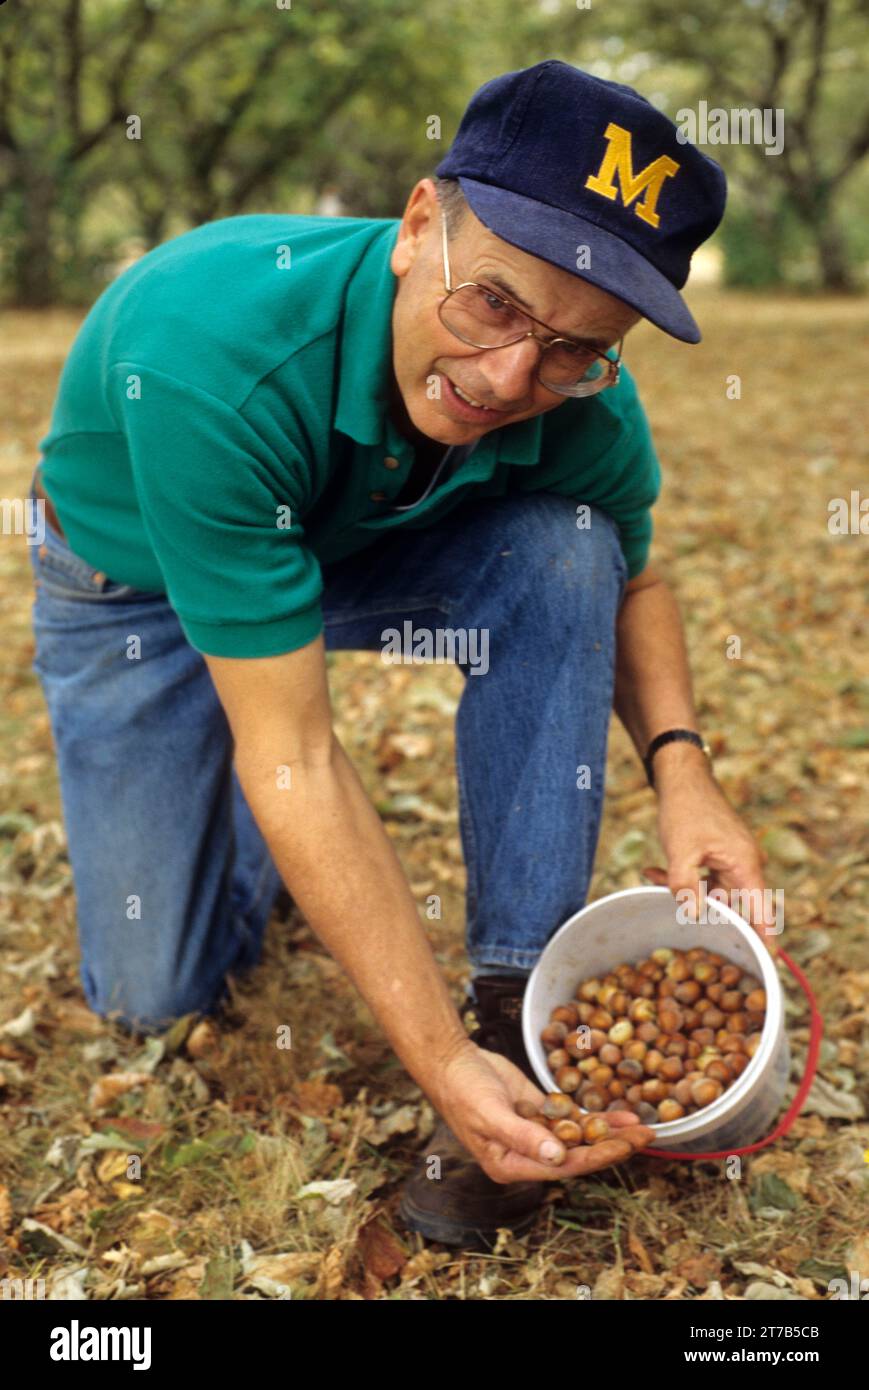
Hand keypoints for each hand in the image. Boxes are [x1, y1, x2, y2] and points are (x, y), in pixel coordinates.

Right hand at [431, 1040, 653, 1183]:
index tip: (623, 1147)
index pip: (563, 1166)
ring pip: (580, 1137)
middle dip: (612, 1146)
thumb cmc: (462, 1091)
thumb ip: (523, 1136)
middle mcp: (528, 1155)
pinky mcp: (540, 1112)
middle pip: (578, 1155)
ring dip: (610, 1133)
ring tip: (644, 1129)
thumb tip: (558, 1155)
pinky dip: (596, 1117)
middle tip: (647, 1138)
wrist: (451, 1060)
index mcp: (511, 1165)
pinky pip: (573, 1119)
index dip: (595, 1156)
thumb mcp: (490, 1114)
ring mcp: (536, 1133)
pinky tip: (622, 1116)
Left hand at [644, 764, 779, 958]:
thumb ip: (685, 885)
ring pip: (711, 890)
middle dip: (700, 909)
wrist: (682, 777)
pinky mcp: (718, 853)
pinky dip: (683, 876)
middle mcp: (744, 864)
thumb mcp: (680, 850)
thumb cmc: (685, 809)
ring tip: (651, 878)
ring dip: (684, 890)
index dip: (764, 938)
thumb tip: (693, 914)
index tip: (767, 962)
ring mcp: (732, 858)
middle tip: (674, 913)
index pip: (760, 910)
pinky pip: (704, 875)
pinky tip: (652, 871)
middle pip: (731, 903)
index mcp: (744, 865)